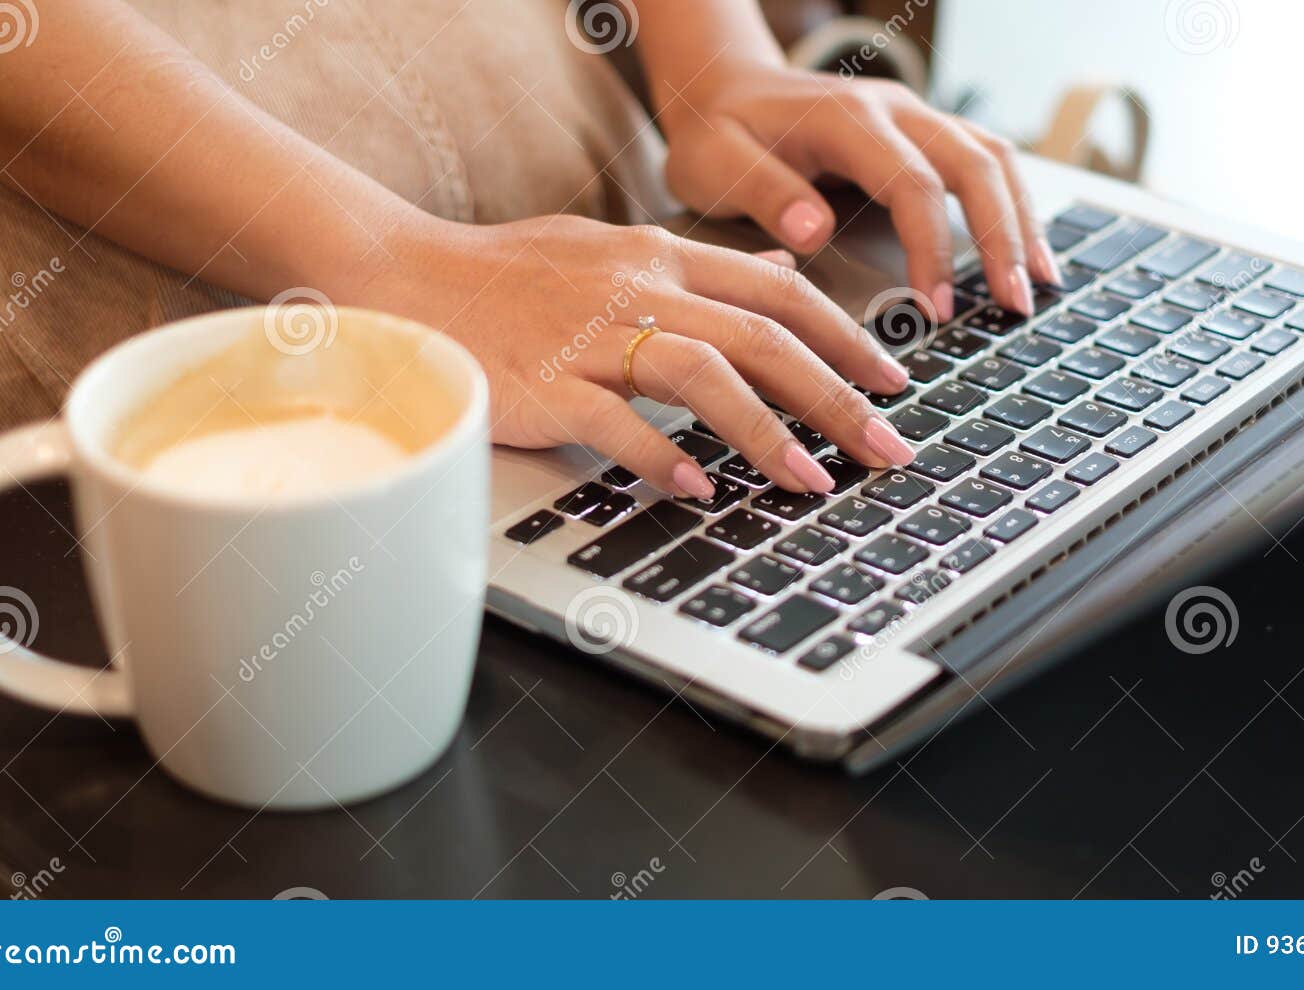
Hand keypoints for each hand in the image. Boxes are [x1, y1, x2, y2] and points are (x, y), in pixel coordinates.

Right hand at [349, 214, 916, 497]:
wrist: (409, 278)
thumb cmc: (514, 274)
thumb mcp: (618, 248)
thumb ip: (703, 268)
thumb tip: (784, 274)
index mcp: (662, 256)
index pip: (779, 292)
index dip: (846, 337)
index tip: (893, 381)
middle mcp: (638, 288)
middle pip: (762, 339)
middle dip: (837, 398)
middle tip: (886, 447)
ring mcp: (591, 335)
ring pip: (703, 376)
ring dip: (768, 434)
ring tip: (812, 482)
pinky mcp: (545, 383)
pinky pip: (615, 422)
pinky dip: (663, 456)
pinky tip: (701, 489)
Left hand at [659, 64, 1059, 320]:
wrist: (721, 87)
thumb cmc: (716, 133)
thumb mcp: (714, 164)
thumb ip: (765, 194)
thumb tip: (815, 231)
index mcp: (847, 120)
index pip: (915, 184)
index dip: (934, 248)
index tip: (937, 308)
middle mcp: (894, 110)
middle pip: (976, 164)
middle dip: (1003, 235)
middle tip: (1016, 302)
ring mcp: (913, 118)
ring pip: (992, 157)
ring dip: (1022, 218)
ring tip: (1038, 283)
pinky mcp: (920, 134)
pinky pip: (982, 161)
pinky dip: (1011, 205)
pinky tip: (1022, 252)